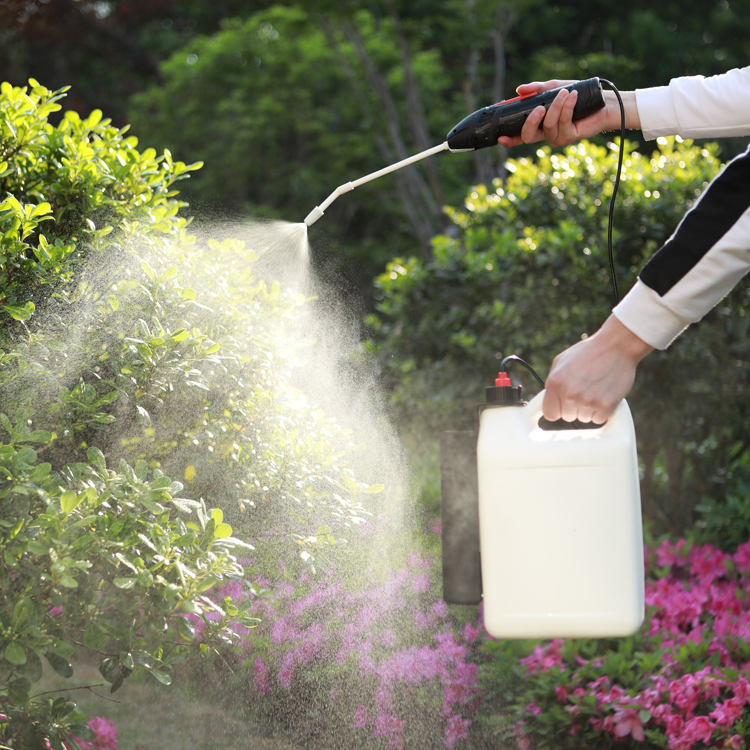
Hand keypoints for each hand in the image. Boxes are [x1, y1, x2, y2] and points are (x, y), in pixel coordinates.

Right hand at [497, 80, 639, 148]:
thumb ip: (537, 89)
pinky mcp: (570, 137)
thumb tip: (519, 90)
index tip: (500, 137)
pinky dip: (566, 107)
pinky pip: (563, 122)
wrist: (603, 102)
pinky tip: (573, 96)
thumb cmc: (578, 95)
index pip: (519, 135)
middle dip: (530, 121)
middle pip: (527, 136)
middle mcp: (545, 134)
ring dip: (555, 107)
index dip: (509, 139)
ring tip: (566, 93)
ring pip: (547, 126)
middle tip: (538, 107)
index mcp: (538, 125)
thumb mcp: (555, 88)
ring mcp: (557, 137)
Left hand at [542, 315, 653, 423]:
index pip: (550, 413)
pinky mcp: (605, 406)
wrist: (617, 345)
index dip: (558, 409)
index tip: (564, 405)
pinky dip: (603, 410)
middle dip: (575, 407)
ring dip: (589, 408)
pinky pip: (599, 419)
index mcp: (555, 383)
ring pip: (584, 418)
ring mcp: (587, 401)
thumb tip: (550, 398)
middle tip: (585, 390)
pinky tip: (605, 394)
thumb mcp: (562, 361)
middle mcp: (569, 393)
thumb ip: (553, 382)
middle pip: (567, 417)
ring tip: (596, 388)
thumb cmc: (590, 351)